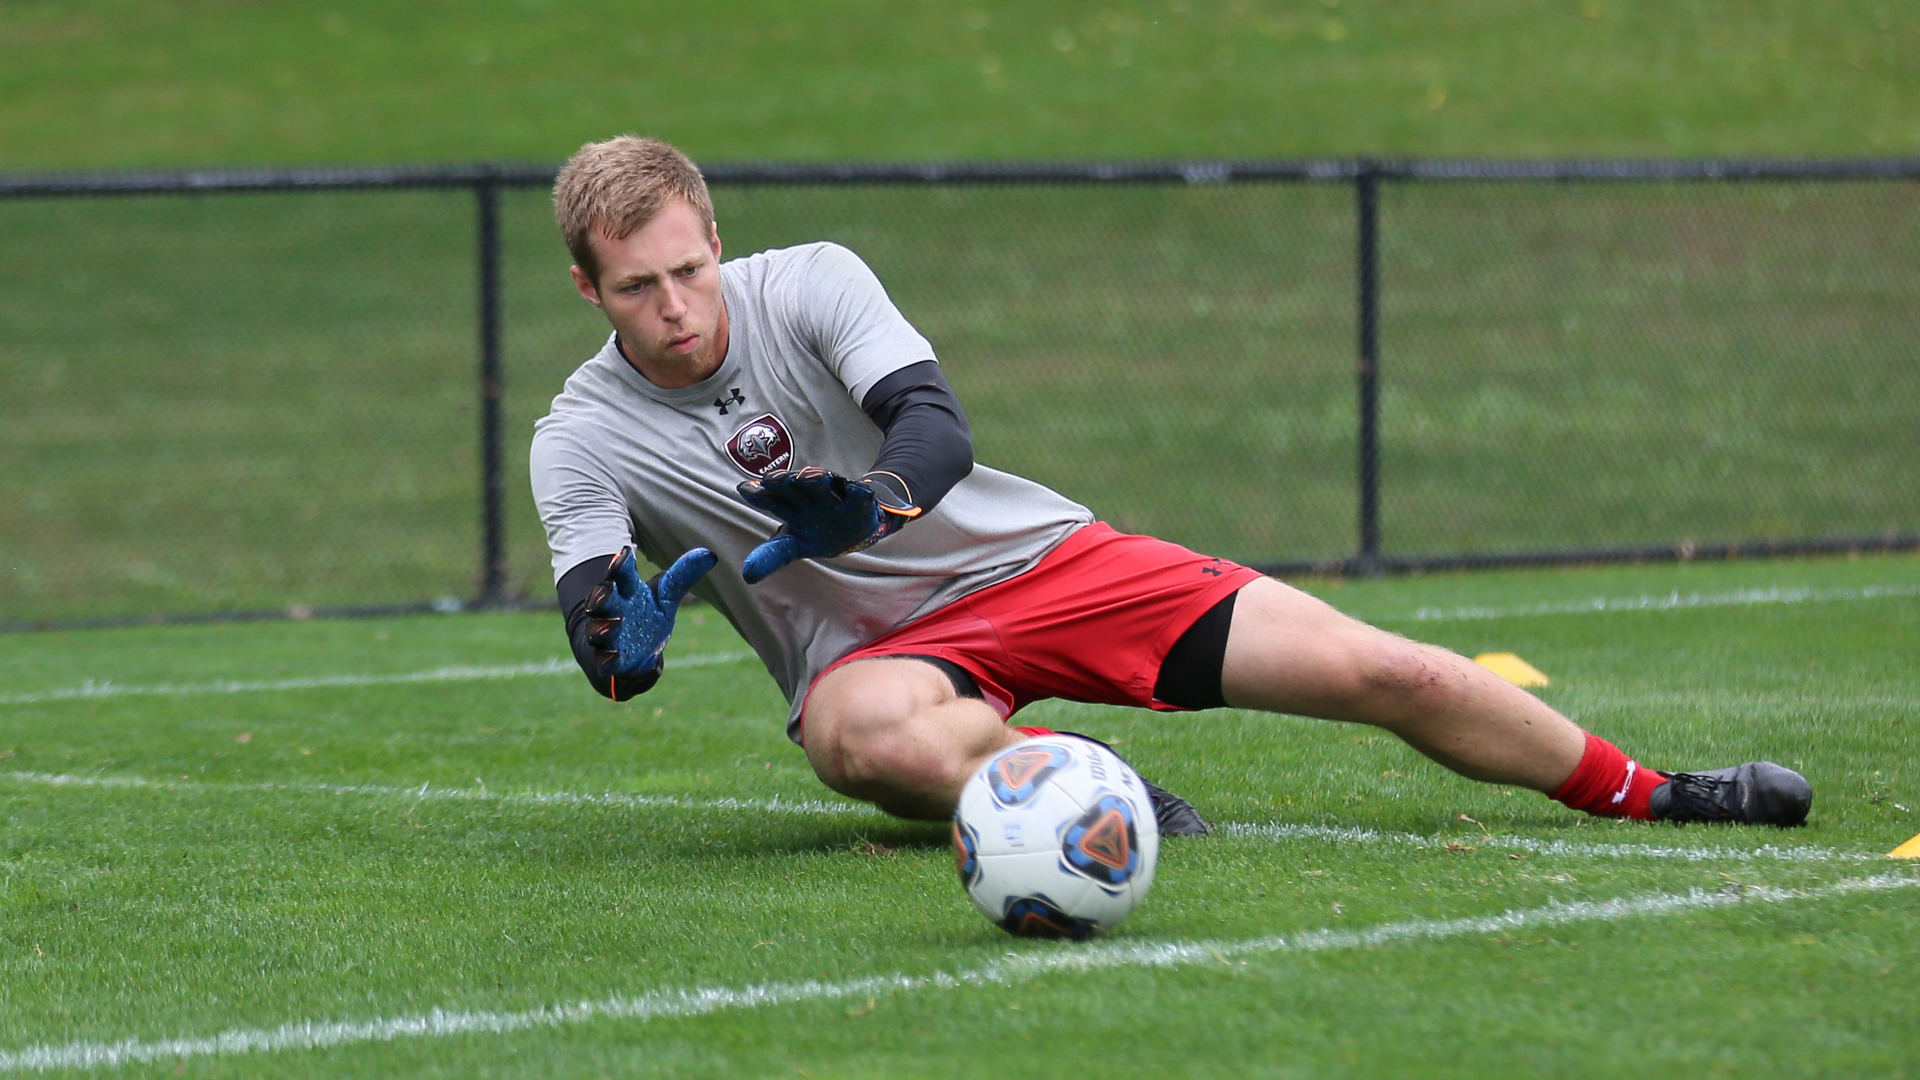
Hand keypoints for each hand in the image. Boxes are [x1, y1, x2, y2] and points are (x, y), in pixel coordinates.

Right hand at [583, 546, 717, 691]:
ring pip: (598, 630)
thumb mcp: (665, 596)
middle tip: (609, 588)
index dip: (621, 564)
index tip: (626, 553)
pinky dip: (607, 659)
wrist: (632, 652)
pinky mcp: (609, 661)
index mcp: (625, 591)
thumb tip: (710, 554)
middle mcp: (612, 611)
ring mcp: (608, 637)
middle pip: (601, 600)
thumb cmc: (645, 616)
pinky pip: (604, 661)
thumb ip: (682, 576)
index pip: (620, 574)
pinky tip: (614, 657)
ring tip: (616, 624)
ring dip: (604, 628)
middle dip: (602, 595)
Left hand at [736, 467, 920, 583]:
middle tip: (770, 480)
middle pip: (794, 486)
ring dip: (816, 478)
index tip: (744, 489)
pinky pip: (859, 493)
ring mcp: (834, 496)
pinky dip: (858, 491)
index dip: (758, 494)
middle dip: (783, 481)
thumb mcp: (795, 545)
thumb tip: (748, 575)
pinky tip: (854, 489)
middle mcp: (810, 496)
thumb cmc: (819, 532)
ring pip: (824, 483)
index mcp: (792, 507)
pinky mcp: (859, 500)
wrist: (856, 528)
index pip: (771, 499)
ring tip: (807, 477)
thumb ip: (773, 556)